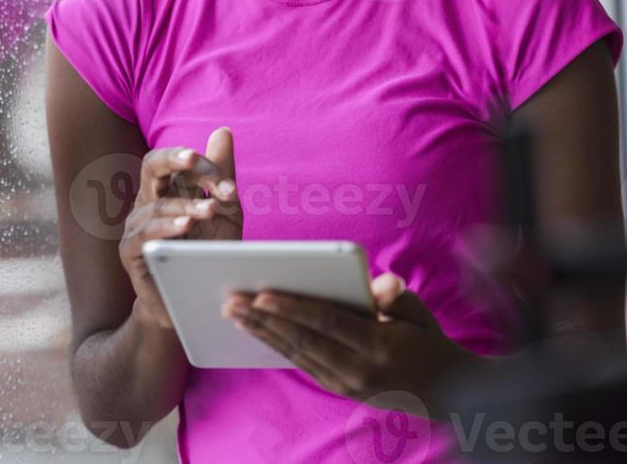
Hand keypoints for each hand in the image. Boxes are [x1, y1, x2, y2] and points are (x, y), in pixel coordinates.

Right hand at [120, 126, 242, 328]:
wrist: (194, 297)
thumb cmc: (207, 250)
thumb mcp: (223, 209)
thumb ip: (220, 174)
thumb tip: (223, 131)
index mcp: (168, 187)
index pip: (178, 162)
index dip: (203, 167)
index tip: (230, 188)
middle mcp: (148, 201)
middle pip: (151, 165)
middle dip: (172, 159)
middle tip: (193, 159)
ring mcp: (136, 225)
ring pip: (155, 204)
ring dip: (185, 206)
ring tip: (210, 211)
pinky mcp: (131, 251)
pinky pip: (145, 234)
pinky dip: (166, 228)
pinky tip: (185, 226)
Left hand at [221, 272, 481, 419]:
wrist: (442, 391)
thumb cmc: (426, 339)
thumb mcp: (419, 313)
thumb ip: (396, 297)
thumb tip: (380, 282)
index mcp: (378, 346)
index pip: (327, 322)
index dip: (292, 308)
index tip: (262, 294)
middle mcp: (357, 370)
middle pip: (302, 340)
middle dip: (263, 319)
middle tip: (232, 301)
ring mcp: (346, 383)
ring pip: (295, 353)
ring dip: (262, 332)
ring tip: (234, 313)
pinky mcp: (339, 388)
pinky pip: (301, 362)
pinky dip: (276, 345)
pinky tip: (256, 330)